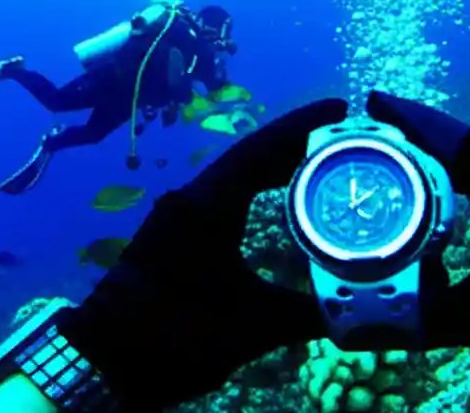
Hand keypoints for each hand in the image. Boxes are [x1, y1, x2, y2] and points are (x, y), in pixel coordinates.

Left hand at [54, 98, 347, 410]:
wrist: (106, 362)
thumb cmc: (174, 336)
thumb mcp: (250, 329)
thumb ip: (306, 317)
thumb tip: (363, 315)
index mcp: (205, 206)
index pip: (260, 148)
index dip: (301, 125)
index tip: (340, 106)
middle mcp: (190, 200)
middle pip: (250, 157)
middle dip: (297, 144)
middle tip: (345, 138)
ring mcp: (178, 217)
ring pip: (235, 177)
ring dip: (276, 167)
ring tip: (323, 163)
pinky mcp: (174, 236)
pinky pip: (224, 198)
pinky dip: (256, 192)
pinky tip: (281, 202)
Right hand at [365, 91, 469, 409]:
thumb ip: (427, 320)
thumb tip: (362, 327)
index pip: (455, 140)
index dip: (412, 118)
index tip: (374, 99)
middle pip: (468, 149)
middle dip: (420, 140)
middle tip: (372, 139)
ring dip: (446, 168)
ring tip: (398, 171)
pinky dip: (469, 196)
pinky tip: (445, 216)